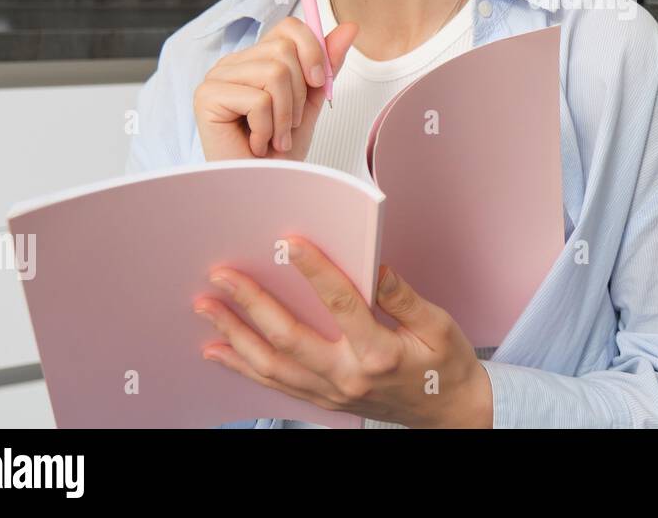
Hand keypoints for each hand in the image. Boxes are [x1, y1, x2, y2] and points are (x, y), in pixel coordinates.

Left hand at [192, 236, 492, 427]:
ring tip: (208, 309)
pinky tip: (222, 350)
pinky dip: (245, 366)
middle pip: (289, 338)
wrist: (449, 413)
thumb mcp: (439, 326)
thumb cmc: (444, 367)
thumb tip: (376, 269)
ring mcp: (331, 392)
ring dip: (235, 335)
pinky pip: (275, 384)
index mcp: (379, 353)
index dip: (314, 270)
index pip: (341, 304)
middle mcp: (348, 376)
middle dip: (251, 303)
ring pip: (272, 365)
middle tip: (223, 277)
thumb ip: (403, 298)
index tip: (290, 244)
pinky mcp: (323, 400)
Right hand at [193, 17, 358, 161]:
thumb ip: (326, 65)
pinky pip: (259, 99)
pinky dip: (267, 129)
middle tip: (290, 124)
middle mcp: (233, 63)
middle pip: (284, 50)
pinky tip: (256, 144)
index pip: (289, 28)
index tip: (320, 83)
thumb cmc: (281, 152)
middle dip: (300, 94)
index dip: (313, 51)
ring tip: (275, 136)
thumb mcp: (312, 102)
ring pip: (274, 74)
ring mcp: (216, 78)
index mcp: (255, 59)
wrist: (264, 190)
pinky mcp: (206, 97)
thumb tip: (349, 28)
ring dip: (285, 115)